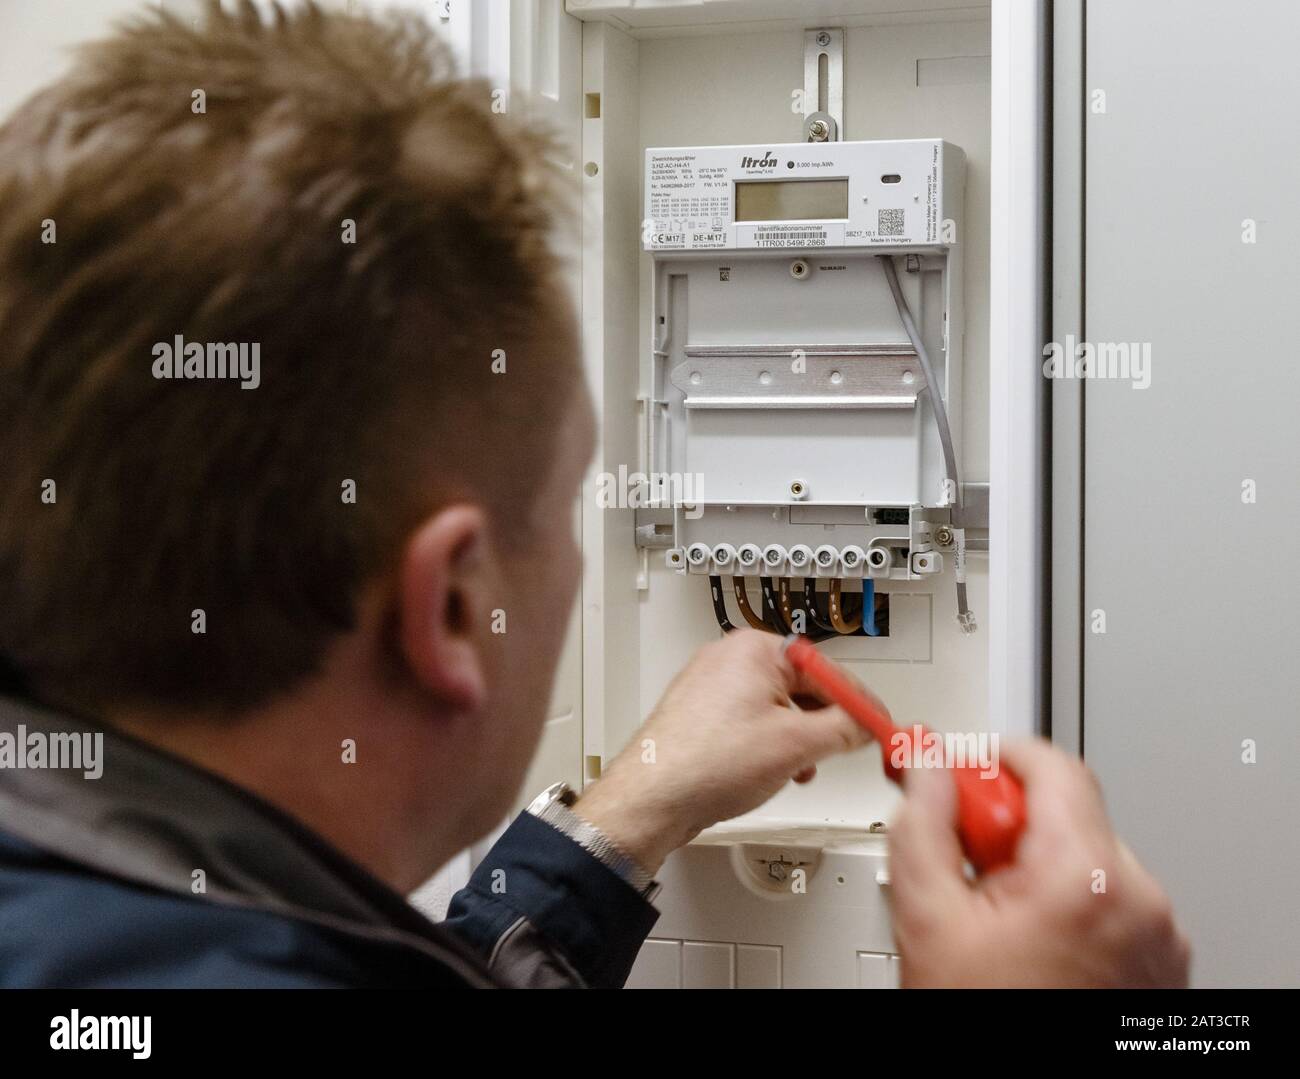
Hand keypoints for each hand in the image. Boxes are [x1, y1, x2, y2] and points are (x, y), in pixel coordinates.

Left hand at [574, 630, 869, 873]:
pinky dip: (767, 746)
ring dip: (795, 740)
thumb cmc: (703, 763)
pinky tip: (767, 772)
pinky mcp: (701, 712)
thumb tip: (865, 723)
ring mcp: (711, 684)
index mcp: (755, 648)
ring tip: (793, 768)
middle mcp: (729, 658)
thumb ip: (845, 728)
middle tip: (842, 749)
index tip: (879, 723)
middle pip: (802, 686)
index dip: (859, 702)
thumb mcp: (797, 744)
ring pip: (776, 708)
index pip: (828, 669)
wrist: (651, 798)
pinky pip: (750, 722)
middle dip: (823, 724)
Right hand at [888, 738, 1190, 986]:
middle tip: (963, 861)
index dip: (995, 756)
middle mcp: (1141, 901)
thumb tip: (927, 768)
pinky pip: (1113, 900)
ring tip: (995, 921)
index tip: (960, 766)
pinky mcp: (1162, 962)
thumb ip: (922, 823)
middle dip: (1008, 825)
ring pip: (1088, 856)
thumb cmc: (985, 1016)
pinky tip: (1027, 942)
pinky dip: (1068, 903)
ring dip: (1037, 866)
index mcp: (1085, 878)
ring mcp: (1159, 935)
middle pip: (1068, 813)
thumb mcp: (927, 916)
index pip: (1051, 766)